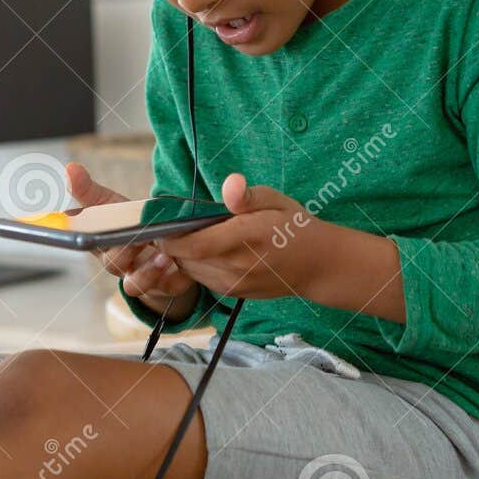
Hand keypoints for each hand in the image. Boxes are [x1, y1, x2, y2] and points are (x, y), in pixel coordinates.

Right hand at [65, 163, 199, 320]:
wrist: (160, 251)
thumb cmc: (128, 226)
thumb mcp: (110, 205)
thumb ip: (88, 189)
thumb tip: (69, 168)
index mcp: (101, 243)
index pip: (85, 240)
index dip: (81, 237)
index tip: (89, 228)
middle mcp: (117, 263)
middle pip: (112, 262)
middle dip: (123, 251)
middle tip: (136, 236)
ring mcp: (140, 277)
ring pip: (135, 284)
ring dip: (148, 272)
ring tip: (163, 257)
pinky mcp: (164, 285)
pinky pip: (167, 288)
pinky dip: (173, 279)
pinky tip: (179, 265)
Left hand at [157, 173, 327, 300]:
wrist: (317, 266)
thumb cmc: (294, 227)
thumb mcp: (276, 201)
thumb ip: (248, 195)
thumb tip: (230, 184)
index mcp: (247, 237)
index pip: (196, 244)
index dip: (171, 237)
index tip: (161, 223)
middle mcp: (238, 265)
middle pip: (186, 258)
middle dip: (172, 243)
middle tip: (170, 225)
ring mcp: (234, 283)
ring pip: (190, 270)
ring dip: (183, 254)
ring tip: (186, 235)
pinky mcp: (232, 294)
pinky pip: (201, 278)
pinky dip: (195, 264)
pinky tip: (204, 250)